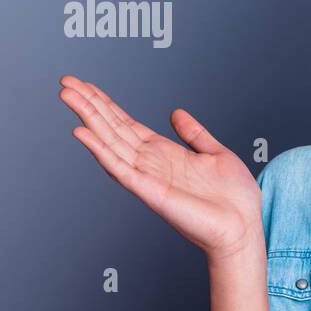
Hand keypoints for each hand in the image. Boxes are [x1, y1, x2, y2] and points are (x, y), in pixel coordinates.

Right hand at [59, 74, 263, 260]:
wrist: (243, 228)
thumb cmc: (234, 199)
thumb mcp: (216, 154)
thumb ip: (194, 133)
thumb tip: (177, 113)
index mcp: (165, 153)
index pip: (126, 123)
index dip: (106, 103)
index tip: (86, 85)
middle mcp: (151, 164)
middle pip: (112, 128)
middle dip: (89, 104)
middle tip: (66, 82)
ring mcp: (148, 177)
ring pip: (110, 143)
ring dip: (89, 119)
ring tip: (68, 96)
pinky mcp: (150, 192)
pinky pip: (120, 169)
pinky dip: (100, 151)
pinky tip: (83, 134)